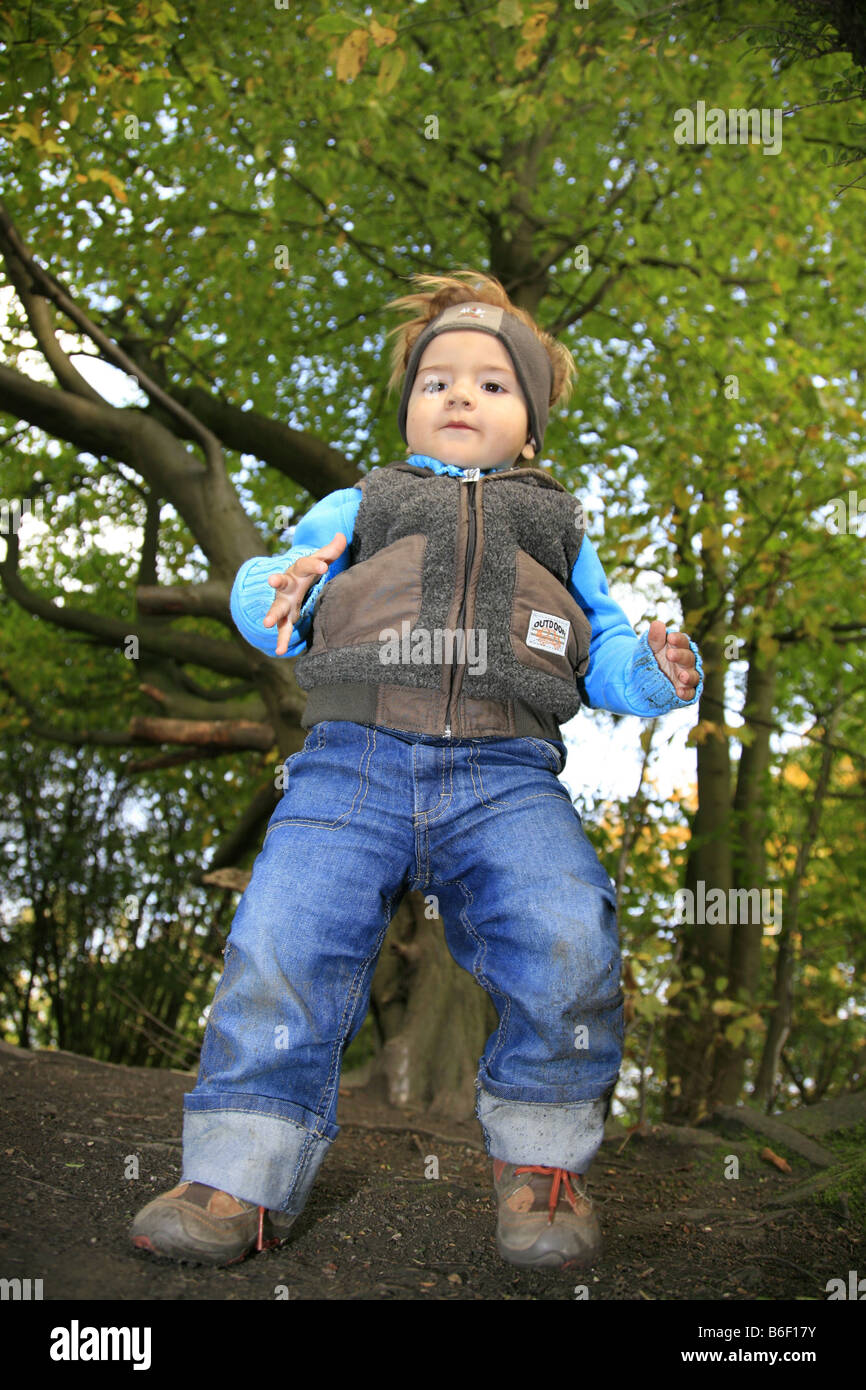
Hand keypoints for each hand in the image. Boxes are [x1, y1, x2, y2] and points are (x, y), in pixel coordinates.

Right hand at [263, 532, 347, 655]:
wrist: (291, 584)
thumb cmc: (308, 571)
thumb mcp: (319, 560)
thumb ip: (331, 551)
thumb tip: (342, 536)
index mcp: (297, 570)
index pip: (305, 564)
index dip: (314, 564)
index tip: (324, 567)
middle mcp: (287, 585)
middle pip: (281, 582)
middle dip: (276, 580)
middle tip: (271, 580)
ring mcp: (283, 602)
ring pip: (277, 608)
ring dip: (272, 614)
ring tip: (266, 623)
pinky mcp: (284, 617)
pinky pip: (282, 629)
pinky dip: (281, 640)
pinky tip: (280, 652)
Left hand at [647, 619, 699, 701]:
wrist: (644, 680)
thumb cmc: (652, 659)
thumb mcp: (651, 648)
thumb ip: (654, 638)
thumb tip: (657, 623)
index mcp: (680, 648)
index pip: (683, 642)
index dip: (678, 639)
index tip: (670, 637)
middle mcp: (687, 662)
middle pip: (688, 658)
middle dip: (680, 656)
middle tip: (669, 655)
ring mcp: (687, 677)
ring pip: (693, 676)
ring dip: (688, 676)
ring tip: (681, 676)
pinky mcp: (686, 692)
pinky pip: (690, 693)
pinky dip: (686, 693)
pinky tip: (679, 692)